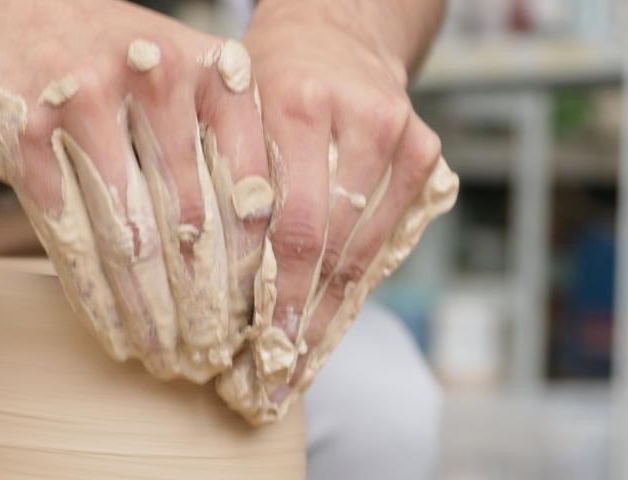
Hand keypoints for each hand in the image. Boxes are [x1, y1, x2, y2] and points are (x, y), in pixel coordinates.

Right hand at [0, 0, 271, 382]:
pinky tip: (114, 334)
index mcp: (213, 70)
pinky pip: (69, 236)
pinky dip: (94, 297)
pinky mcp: (29, 134)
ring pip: (132, 238)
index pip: (251, 188)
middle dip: (205, 306)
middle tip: (211, 357)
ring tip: (165, 359)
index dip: (254, 267)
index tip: (257, 321)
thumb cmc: (110, 60)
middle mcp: (157, 79)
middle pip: (193, 224)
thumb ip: (224, 148)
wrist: (0, 15)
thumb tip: (255, 261)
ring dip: (151, 314)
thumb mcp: (182, 82)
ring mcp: (87, 103)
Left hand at [216, 2, 458, 422]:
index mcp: (296, 102)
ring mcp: (401, 138)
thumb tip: (201, 282)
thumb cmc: (272, 78)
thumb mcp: (236, 108)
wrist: (339, 36)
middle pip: (328, 245)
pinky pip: (389, 238)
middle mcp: (358, 120)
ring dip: (330, 314)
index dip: (271, 293)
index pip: (285, 222)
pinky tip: (331, 318)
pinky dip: (357, 282)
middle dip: (299, 319)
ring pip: (363, 251)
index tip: (250, 348)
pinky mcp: (426, 154)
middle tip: (274, 377)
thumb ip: (225, 178)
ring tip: (300, 365)